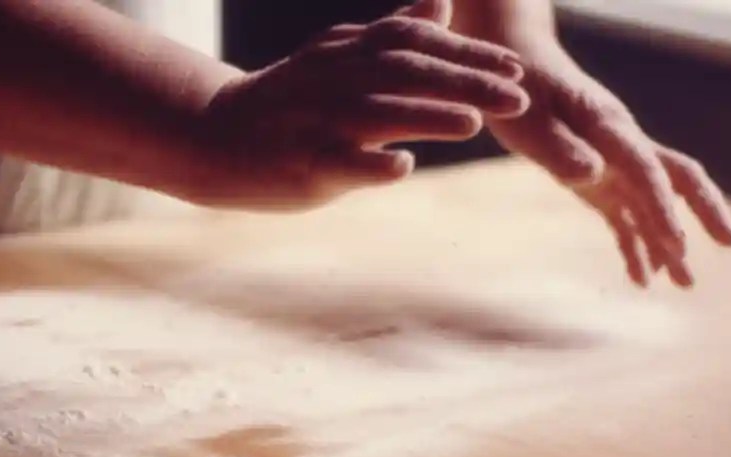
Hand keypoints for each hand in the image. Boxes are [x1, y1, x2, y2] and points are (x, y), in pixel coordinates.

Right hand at [201, 0, 528, 209]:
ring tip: (472, 122)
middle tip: (517, 97)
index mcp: (348, 53)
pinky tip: (403, 166)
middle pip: (406, 73)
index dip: (467, 51)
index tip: (516, 67)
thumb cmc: (289, 101)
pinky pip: (337, 162)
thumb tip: (441, 5)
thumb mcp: (338, 58)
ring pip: (375, 114)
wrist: (213, 134)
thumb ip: (391, 36)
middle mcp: (335, 81)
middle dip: (465, 82)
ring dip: (426, 116)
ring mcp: (316, 122)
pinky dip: (370, 163)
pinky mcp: (301, 164)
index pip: (414, 42)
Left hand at [488, 41, 730, 287]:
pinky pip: (623, 218)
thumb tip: (594, 175)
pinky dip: (632, 247)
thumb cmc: (519, 94)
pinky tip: (641, 281)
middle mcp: (623, 147)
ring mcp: (614, 166)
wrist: (514, 76)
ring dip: (669, 244)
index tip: (678, 244)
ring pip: (653, 207)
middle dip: (706, 210)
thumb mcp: (529, 122)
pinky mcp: (598, 182)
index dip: (664, 208)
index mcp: (610, 128)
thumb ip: (560, 149)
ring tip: (685, 285)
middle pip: (677, 178)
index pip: (648, 170)